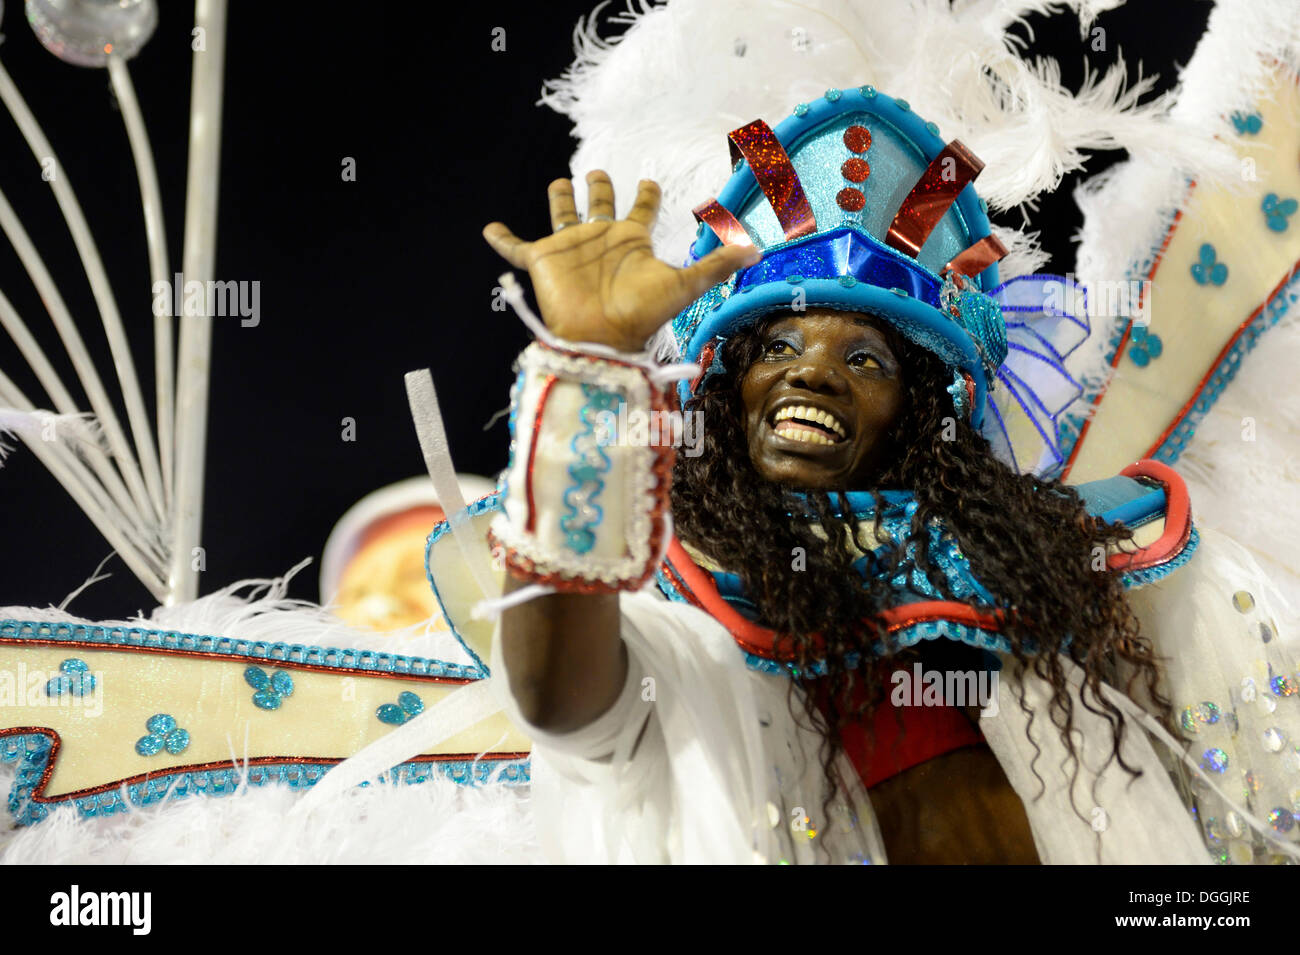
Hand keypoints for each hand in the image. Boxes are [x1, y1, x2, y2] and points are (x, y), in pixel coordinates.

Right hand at [483, 171, 759, 351]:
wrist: (603, 338)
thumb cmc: (641, 314)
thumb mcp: (683, 285)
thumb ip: (716, 266)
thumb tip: (757, 250)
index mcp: (631, 241)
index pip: (640, 209)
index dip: (645, 194)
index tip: (647, 180)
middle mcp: (600, 240)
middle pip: (600, 204)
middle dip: (601, 186)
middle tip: (598, 171)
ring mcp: (570, 249)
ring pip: (562, 215)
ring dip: (560, 198)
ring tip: (560, 183)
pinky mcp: (542, 261)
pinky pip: (516, 248)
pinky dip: (502, 238)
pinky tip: (489, 228)